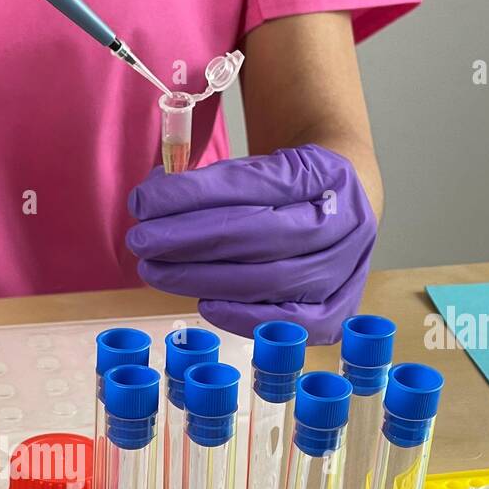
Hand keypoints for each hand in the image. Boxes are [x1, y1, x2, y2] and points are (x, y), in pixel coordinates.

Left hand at [126, 144, 376, 344]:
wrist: (340, 207)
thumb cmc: (286, 189)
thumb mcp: (258, 167)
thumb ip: (210, 183)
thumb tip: (149, 202)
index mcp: (329, 173)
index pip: (253, 184)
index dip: (193, 195)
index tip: (144, 202)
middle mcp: (347, 223)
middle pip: (261, 236)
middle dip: (191, 240)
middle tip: (142, 242)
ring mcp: (347, 270)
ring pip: (270, 280)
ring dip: (202, 279)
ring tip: (156, 272)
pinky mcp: (337, 310)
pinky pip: (287, 321)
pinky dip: (241, 316)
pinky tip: (203, 304)